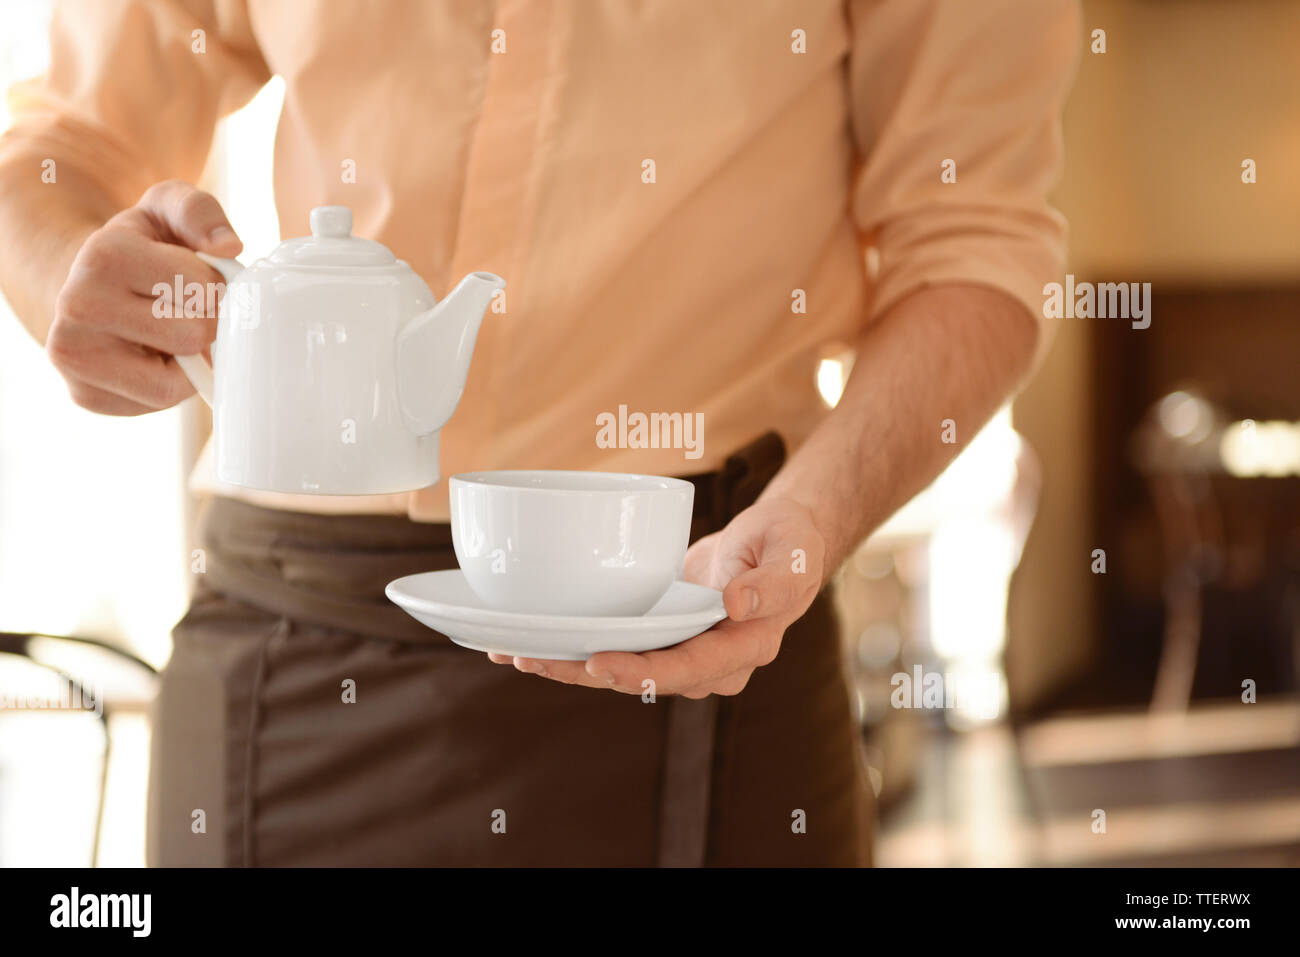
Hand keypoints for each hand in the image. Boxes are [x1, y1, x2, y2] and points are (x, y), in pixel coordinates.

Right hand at [46, 179, 241, 414]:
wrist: (88, 286)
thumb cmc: (142, 248)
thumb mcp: (167, 211)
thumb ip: (200, 212)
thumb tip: (228, 247)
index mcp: (104, 255)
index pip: (205, 290)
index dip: (217, 288)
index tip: (197, 279)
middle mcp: (77, 306)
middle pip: (193, 336)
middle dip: (205, 324)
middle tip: (184, 310)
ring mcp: (73, 356)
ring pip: (173, 383)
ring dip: (188, 360)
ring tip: (167, 334)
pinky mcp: (84, 395)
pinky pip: (155, 404)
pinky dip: (168, 386)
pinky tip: (150, 358)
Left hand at [488, 497, 825, 696]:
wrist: (778, 542)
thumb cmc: (790, 545)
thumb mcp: (792, 555)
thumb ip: (774, 582)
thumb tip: (739, 605)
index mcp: (743, 650)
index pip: (687, 670)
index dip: (641, 671)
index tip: (598, 663)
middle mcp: (707, 664)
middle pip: (639, 677)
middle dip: (582, 673)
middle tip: (531, 659)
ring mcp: (680, 652)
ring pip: (619, 667)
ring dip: (566, 664)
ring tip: (513, 652)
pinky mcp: (659, 635)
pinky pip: (615, 645)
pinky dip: (574, 644)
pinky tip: (529, 639)